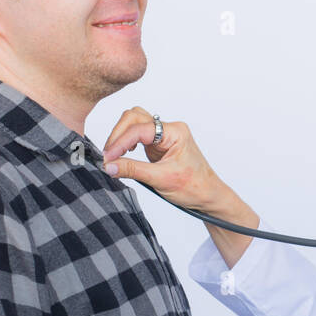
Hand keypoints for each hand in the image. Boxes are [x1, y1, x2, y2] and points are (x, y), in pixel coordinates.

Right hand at [100, 108, 224, 211]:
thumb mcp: (161, 180)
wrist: (208, 196)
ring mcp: (163, 136)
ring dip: (120, 137)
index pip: (139, 129)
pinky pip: (136, 136)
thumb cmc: (194, 187)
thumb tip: (109, 165)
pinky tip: (122, 155)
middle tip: (108, 156)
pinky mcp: (157, 145)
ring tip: (113, 156)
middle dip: (118, 135)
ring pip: (134, 124)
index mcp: (175, 132)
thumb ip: (133, 170)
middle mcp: (169, 129)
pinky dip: (125, 143)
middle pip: (134, 118)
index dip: (120, 142)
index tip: (108, 157)